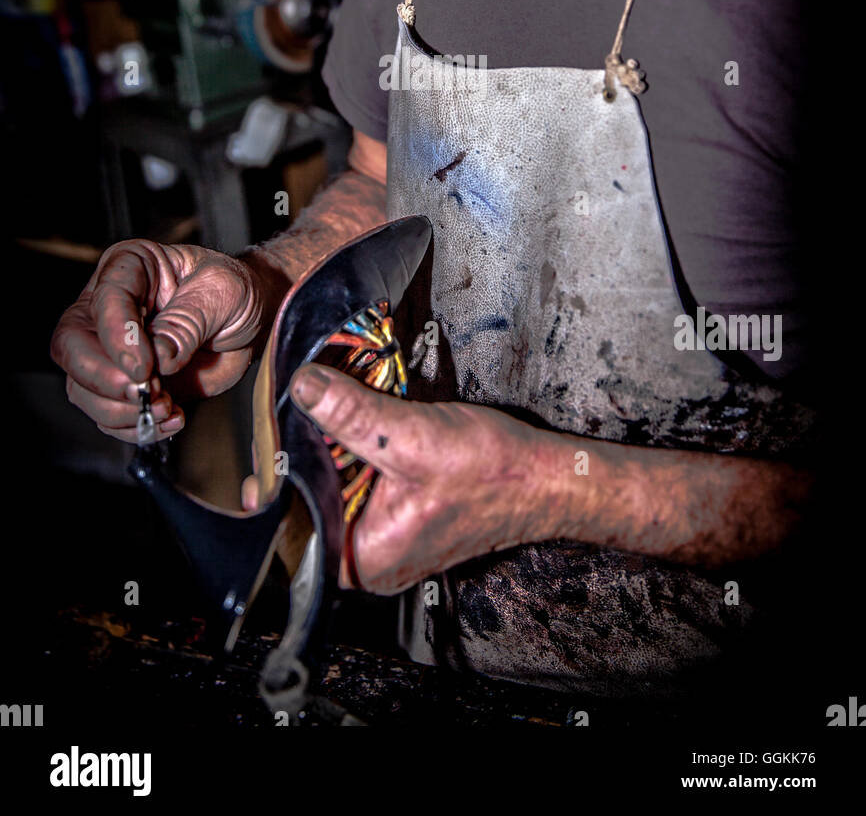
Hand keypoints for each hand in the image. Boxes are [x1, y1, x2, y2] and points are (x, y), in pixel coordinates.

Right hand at [50, 240, 266, 442]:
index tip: (143, 368)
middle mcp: (108, 308)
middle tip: (146, 394)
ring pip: (83, 388)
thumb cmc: (235, 291)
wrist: (253, 319)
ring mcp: (111, 349)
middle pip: (72, 348)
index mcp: (127, 267)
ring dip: (122, 410)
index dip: (116, 337)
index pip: (104, 301)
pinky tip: (171, 418)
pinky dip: (136, 426)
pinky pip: (109, 415)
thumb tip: (158, 357)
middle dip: (105, 380)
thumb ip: (187, 323)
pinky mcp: (126, 384)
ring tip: (168, 407)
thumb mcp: (221, 293)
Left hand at [287, 365, 555, 592]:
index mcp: (363, 558)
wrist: (544, 478)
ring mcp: (384, 539)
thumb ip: (352, 414)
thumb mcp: (414, 435)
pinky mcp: (398, 517)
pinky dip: (356, 454)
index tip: (265, 440)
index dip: (273, 480)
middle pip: (309, 505)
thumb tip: (304, 388)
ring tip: (331, 412)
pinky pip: (359, 486)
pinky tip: (362, 425)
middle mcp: (368, 559)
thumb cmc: (491, 473)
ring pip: (334, 491)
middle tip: (299, 412)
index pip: (291, 526)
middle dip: (304, 457)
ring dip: (332, 451)